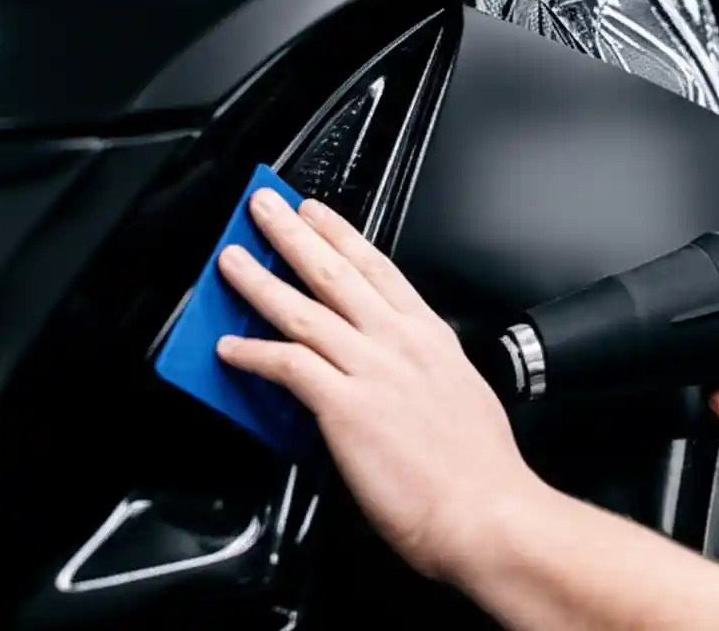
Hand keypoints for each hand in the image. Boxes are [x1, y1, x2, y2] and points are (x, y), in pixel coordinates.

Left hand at [213, 188, 543, 581]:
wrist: (487, 512)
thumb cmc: (480, 470)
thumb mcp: (460, 395)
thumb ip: (421, 374)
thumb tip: (394, 376)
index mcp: (430, 338)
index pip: (377, 268)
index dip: (339, 233)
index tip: (316, 212)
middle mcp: (400, 343)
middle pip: (333, 271)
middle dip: (291, 233)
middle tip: (262, 207)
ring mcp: (372, 370)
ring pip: (302, 308)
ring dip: (259, 280)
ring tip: (230, 261)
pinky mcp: (345, 405)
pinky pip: (288, 365)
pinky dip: (254, 352)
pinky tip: (230, 347)